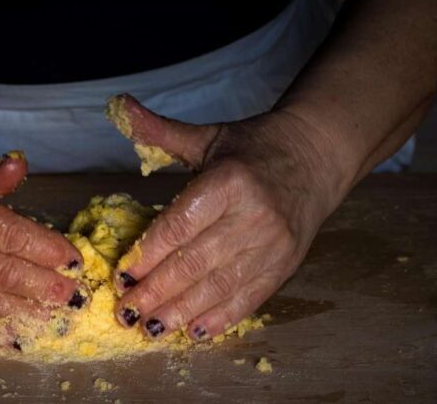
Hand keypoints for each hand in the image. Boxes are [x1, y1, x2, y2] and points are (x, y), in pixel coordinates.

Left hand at [109, 95, 345, 339]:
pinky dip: (219, 318)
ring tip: (149, 329)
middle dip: (156, 291)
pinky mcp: (285, 266)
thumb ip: (159, 131)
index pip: (179, 225)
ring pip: (218, 287)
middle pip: (194, 263)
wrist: (317, 157)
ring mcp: (272, 246)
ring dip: (180, 312)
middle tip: (125, 311)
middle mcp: (253, 216)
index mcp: (229, 182)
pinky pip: (248, 299)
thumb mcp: (207, 137)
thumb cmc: (253, 149)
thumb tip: (118, 105)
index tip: (121, 274)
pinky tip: (192, 332)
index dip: (148, 254)